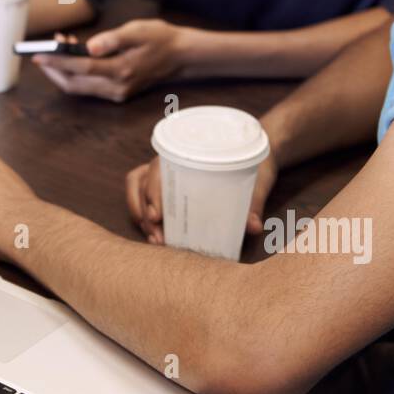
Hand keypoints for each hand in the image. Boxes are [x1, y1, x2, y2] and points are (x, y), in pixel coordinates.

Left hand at [33, 19, 188, 102]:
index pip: (81, 68)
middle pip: (74, 84)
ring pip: (79, 88)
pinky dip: (75, 74)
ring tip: (58, 47)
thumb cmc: (159, 38)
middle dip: (53, 70)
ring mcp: (117, 93)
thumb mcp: (137, 30)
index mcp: (121, 70)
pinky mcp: (117, 92)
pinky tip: (74, 55)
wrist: (180, 55)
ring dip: (63, 71)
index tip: (38, 55)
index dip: (56, 62)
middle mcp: (117, 87)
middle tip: (41, 51)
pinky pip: (89, 86)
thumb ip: (112, 39)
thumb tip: (89, 46)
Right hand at [124, 151, 279, 243]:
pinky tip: (153, 233)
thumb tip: (253, 227)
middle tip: (157, 239)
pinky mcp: (165, 183)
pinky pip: (142, 193)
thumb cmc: (254, 167)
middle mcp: (171, 159)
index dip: (153, 192)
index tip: (157, 216)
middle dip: (145, 212)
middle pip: (143, 182)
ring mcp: (165, 170)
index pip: (158, 169)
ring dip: (140, 214)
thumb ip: (253, 203)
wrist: (256, 158)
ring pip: (137, 187)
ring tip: (154, 239)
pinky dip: (141, 213)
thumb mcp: (257, 182)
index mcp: (189, 153)